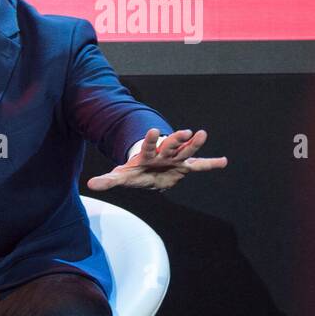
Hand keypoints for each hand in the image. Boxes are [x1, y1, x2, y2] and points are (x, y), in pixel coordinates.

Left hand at [86, 128, 226, 192]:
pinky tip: (223, 161)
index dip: (150, 139)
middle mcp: (163, 154)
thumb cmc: (134, 172)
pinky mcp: (184, 167)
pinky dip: (210, 164)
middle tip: (184, 131)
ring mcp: (175, 159)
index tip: (153, 129)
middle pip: (170, 145)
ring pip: (185, 150)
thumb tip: (90, 185)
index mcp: (147, 155)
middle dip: (176, 139)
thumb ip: (108, 180)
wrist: (148, 171)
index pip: (148, 146)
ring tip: (202, 134)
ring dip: (194, 143)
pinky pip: (199, 166)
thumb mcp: (121, 176)